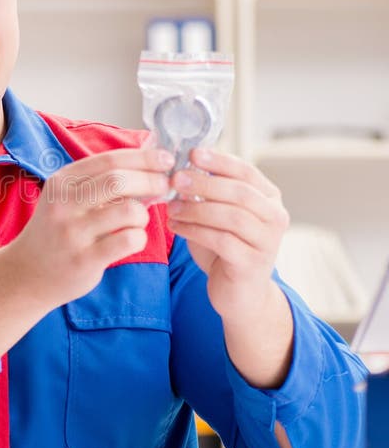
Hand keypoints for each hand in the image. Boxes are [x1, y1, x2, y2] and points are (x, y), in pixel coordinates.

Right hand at [10, 147, 172, 310]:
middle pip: (119, 180)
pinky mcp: (84, 259)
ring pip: (129, 211)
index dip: (144, 157)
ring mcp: (73, 233)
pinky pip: (128, 241)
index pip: (109, 160)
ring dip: (143, 214)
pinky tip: (131, 239)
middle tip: (165, 186)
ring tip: (137, 220)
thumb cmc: (56, 231)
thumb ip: (99, 180)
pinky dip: (139, 237)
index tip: (166, 159)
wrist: (27, 273)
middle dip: (152, 180)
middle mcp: (64, 204)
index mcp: (61, 182)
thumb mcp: (65, 198)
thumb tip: (147, 157)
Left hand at [165, 147, 289, 321]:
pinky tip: (177, 226)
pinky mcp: (252, 264)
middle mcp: (275, 217)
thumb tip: (180, 167)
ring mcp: (267, 242)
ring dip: (196, 209)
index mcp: (269, 198)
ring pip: (231, 217)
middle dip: (205, 184)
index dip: (219, 161)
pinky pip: (222, 241)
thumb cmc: (225, 248)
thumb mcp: (217, 215)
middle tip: (176, 179)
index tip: (193, 153)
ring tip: (171, 207)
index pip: (247, 172)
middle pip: (240, 193)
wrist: (239, 293)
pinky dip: (195, 231)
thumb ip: (208, 193)